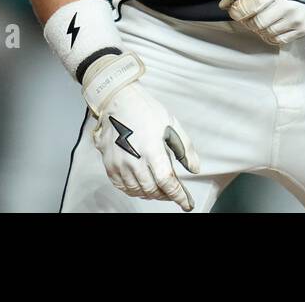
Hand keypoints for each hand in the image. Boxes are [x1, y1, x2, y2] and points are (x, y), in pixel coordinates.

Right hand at [82, 51, 199, 210]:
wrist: (118, 100)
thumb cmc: (145, 110)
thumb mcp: (171, 124)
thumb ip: (185, 148)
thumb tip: (195, 168)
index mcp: (152, 149)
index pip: (166, 181)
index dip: (178, 195)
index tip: (187, 204)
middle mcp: (134, 159)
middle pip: (152, 189)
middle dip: (165, 195)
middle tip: (174, 193)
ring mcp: (119, 163)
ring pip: (137, 190)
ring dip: (150, 194)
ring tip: (159, 190)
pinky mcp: (109, 164)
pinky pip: (122, 186)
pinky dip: (133, 190)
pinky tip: (141, 186)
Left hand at [221, 0, 304, 45]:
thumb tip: (224, 3)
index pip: (246, 8)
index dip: (236, 10)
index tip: (236, 8)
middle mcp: (286, 5)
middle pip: (255, 23)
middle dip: (247, 20)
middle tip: (249, 13)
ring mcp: (297, 19)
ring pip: (266, 33)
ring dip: (259, 28)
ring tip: (262, 17)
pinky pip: (280, 39)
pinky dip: (271, 35)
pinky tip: (273, 25)